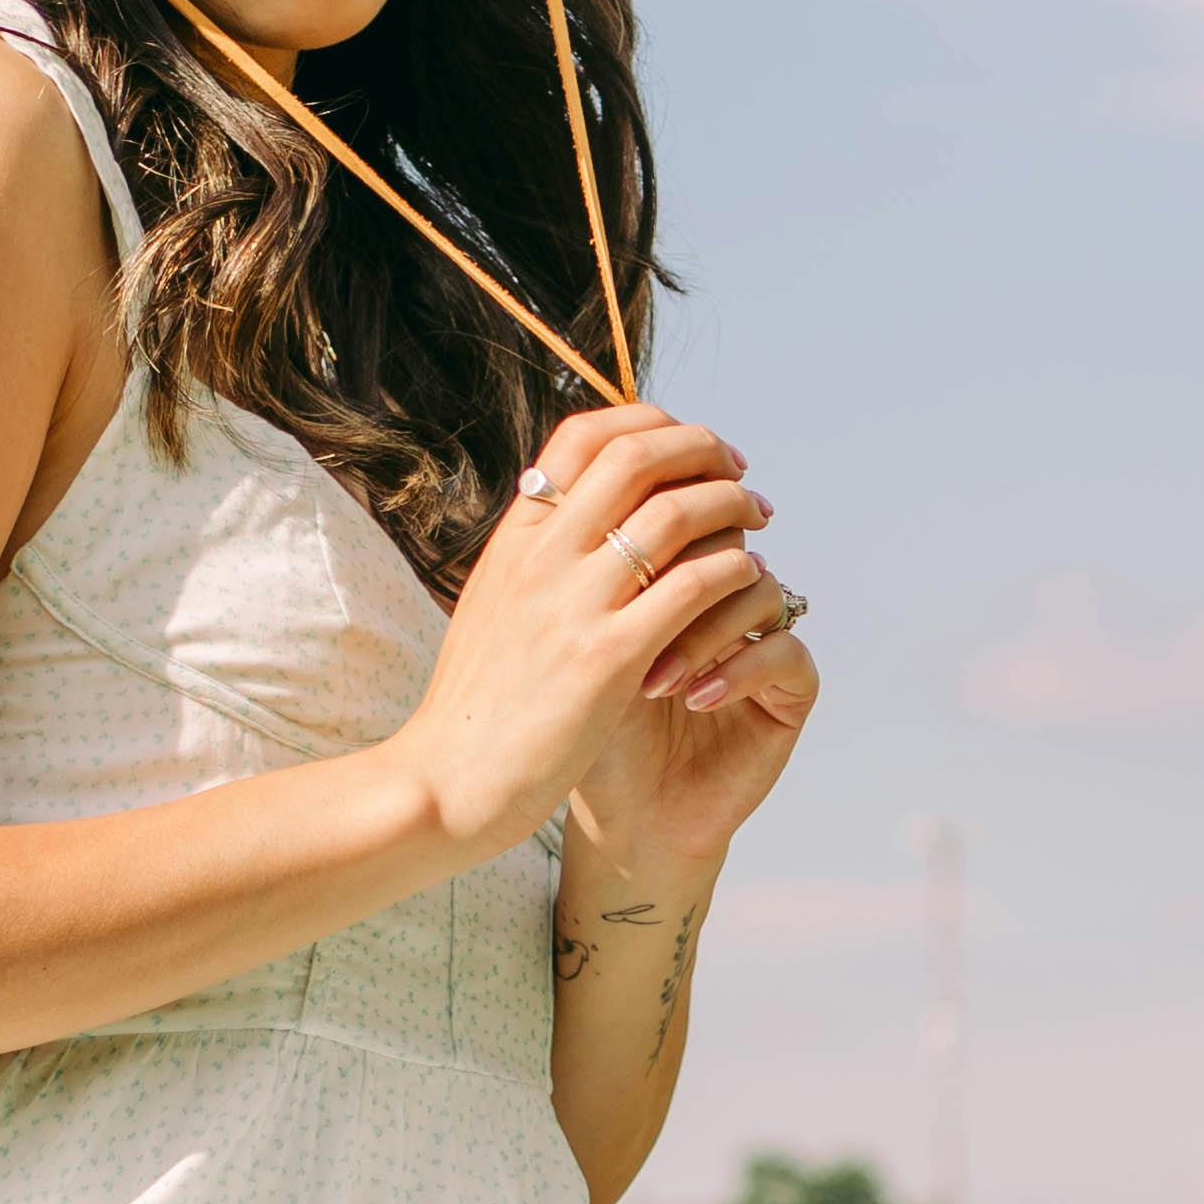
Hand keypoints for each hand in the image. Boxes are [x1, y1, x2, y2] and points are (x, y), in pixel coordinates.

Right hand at [404, 404, 785, 856]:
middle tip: (739, 469)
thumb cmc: (476, 703)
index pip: (583, 436)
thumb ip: (538, 556)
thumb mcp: (495, 603)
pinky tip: (748, 579)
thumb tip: (582, 512)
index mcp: (515, 537)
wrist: (446, 779)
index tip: (690, 446)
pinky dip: (731, 570)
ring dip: (730, 504)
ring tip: (757, 518)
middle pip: (637, 456)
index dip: (649, 423)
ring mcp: (574, 604)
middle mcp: (543, 555)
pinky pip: (693, 587)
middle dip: (702, 449)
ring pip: (675, 513)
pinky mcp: (609, 659)